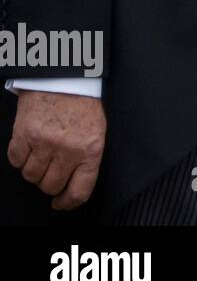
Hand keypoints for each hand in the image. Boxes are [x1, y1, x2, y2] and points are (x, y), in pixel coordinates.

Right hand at [7, 90, 105, 209]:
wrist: (65, 77)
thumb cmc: (83, 104)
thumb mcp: (97, 132)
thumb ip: (87, 158)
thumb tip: (74, 184)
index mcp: (91, 149)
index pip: (79, 191)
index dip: (68, 202)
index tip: (61, 203)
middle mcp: (67, 149)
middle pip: (51, 186)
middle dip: (50, 183)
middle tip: (52, 172)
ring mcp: (44, 142)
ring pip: (31, 176)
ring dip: (34, 170)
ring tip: (42, 155)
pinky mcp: (24, 134)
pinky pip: (16, 161)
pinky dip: (20, 158)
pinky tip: (29, 146)